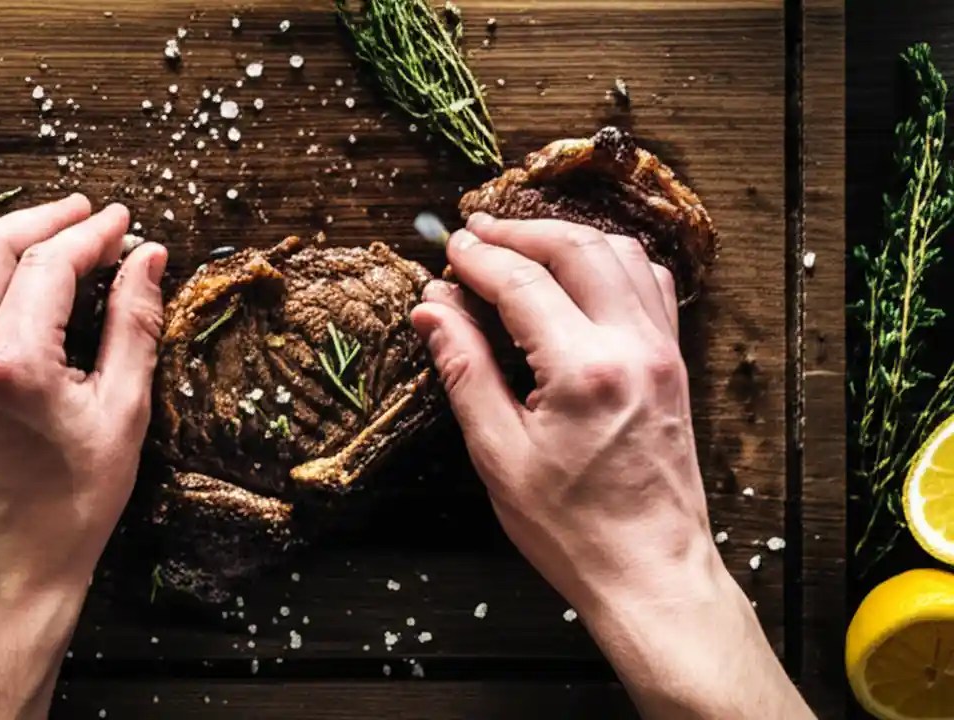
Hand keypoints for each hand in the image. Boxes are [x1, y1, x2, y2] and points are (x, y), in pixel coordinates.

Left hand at [0, 196, 166, 717]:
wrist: (8, 571)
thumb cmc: (74, 506)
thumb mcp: (123, 417)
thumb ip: (134, 328)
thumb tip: (147, 259)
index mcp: (14, 364)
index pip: (50, 264)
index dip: (91, 234)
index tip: (120, 223)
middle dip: (41, 220)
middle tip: (84, 215)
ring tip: (27, 237)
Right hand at [411, 213, 811, 718]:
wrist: (649, 569)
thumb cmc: (571, 527)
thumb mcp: (499, 454)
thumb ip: (465, 370)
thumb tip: (433, 311)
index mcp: (584, 369)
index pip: (523, 283)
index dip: (479, 260)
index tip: (449, 251)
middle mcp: (633, 345)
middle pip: (576, 249)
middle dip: (520, 232)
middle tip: (476, 234)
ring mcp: (662, 350)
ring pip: (621, 255)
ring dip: (566, 238)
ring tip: (520, 243)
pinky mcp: (674, 363)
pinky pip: (650, 283)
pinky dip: (610, 261)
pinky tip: (579, 272)